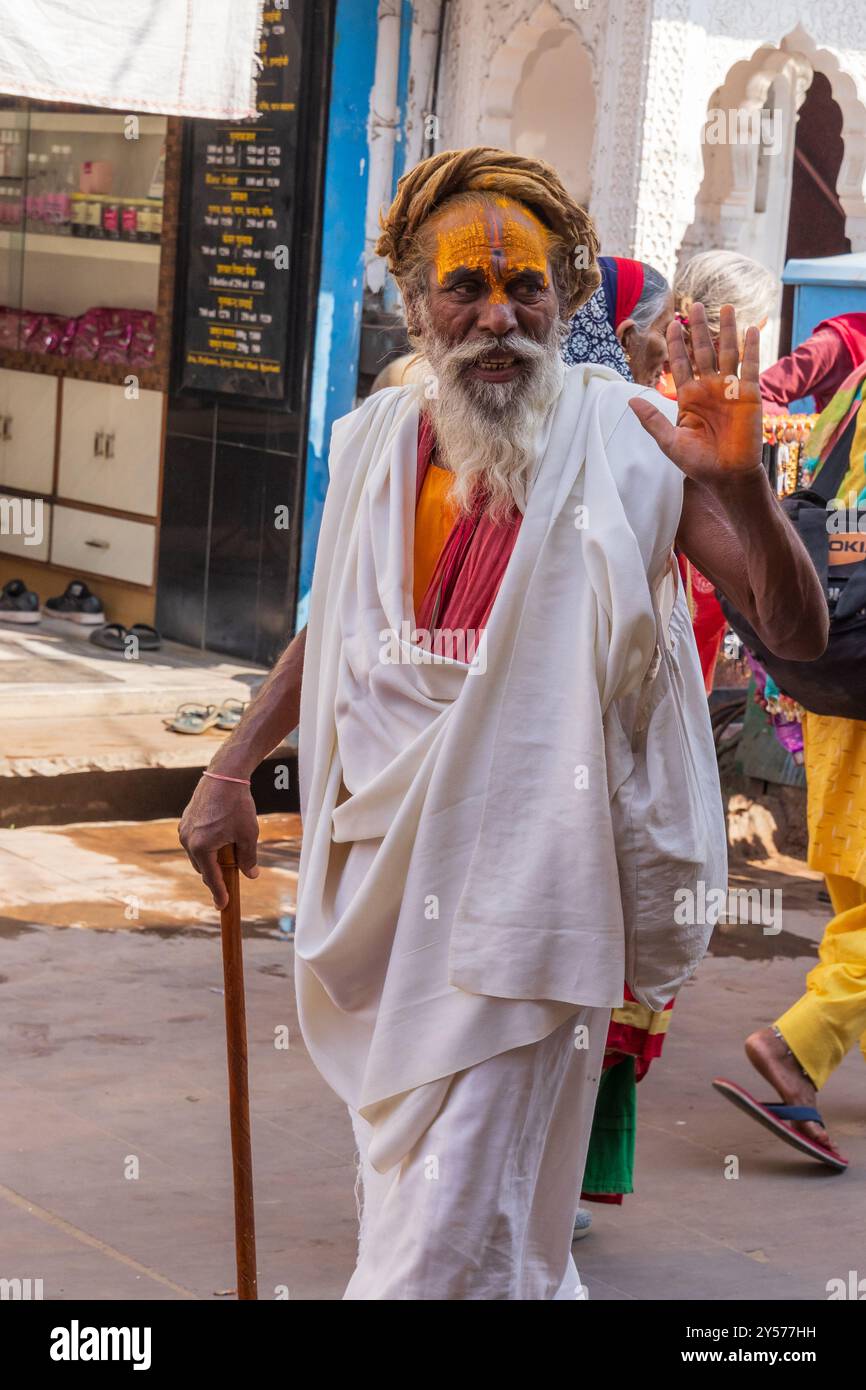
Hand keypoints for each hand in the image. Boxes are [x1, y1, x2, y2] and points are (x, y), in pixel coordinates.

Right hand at [179, 776, 259, 909]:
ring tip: (227, 857)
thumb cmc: (237, 805)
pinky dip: (206, 845)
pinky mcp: (186, 819)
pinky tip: (219, 840)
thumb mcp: (248, 834)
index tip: (222, 906)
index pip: (211, 878)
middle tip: (228, 884)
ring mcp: (184, 829)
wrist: (224, 775)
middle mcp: (188, 840)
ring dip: (211, 859)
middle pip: (202, 867)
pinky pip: (195, 840)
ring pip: (198, 854)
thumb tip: (251, 875)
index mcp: (201, 847)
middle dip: (215, 875)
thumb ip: (249, 858)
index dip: (219, 893)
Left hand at [628, 302, 762, 483]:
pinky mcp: (749, 395)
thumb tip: (630, 399)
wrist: (726, 476)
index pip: (681, 364)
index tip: (670, 325)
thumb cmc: (698, 462)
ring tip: (726, 307)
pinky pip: (750, 367)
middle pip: (703, 351)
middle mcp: (709, 389)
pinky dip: (751, 348)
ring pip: (727, 353)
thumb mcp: (669, 441)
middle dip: (698, 329)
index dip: (676, 345)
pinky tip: (749, 329)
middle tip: (695, 305)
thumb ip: (652, 420)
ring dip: (726, 330)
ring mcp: (730, 390)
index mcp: (689, 397)